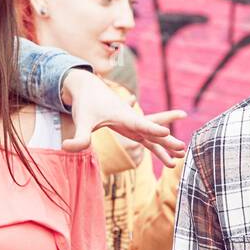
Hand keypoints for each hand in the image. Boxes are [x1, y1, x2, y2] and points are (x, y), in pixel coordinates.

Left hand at [60, 69, 185, 164]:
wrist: (89, 89)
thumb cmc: (86, 103)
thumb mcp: (82, 120)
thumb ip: (79, 136)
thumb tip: (67, 147)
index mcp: (124, 116)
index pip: (140, 124)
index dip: (152, 129)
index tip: (165, 132)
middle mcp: (133, 120)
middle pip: (153, 132)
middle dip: (167, 140)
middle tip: (182, 147)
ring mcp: (134, 125)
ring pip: (154, 138)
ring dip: (167, 147)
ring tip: (182, 156)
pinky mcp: (131, 129)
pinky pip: (148, 141)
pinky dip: (158, 149)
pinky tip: (169, 160)